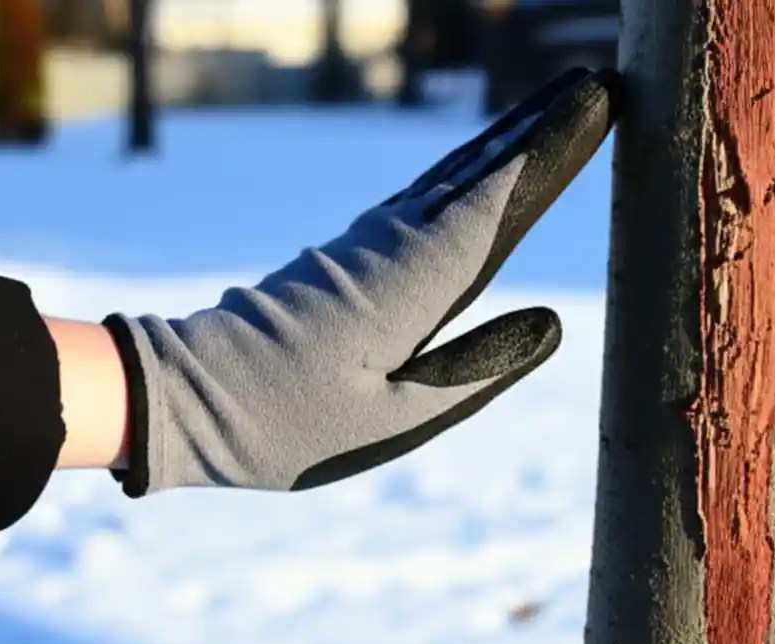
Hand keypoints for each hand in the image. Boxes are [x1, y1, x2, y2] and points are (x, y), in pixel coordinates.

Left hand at [102, 68, 620, 496]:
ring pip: (444, 182)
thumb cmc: (286, 427)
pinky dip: (456, 175)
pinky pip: (416, 202)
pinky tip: (475, 167)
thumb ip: (473, 373)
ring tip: (550, 111)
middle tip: (590, 85)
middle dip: (534, 131)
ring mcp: (360, 249)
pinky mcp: (344, 258)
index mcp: (403, 290)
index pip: (492, 208)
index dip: (545, 155)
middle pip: (473, 178)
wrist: (182, 400)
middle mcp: (385, 253)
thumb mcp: (389, 421)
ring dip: (499, 143)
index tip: (592, 105)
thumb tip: (552, 324)